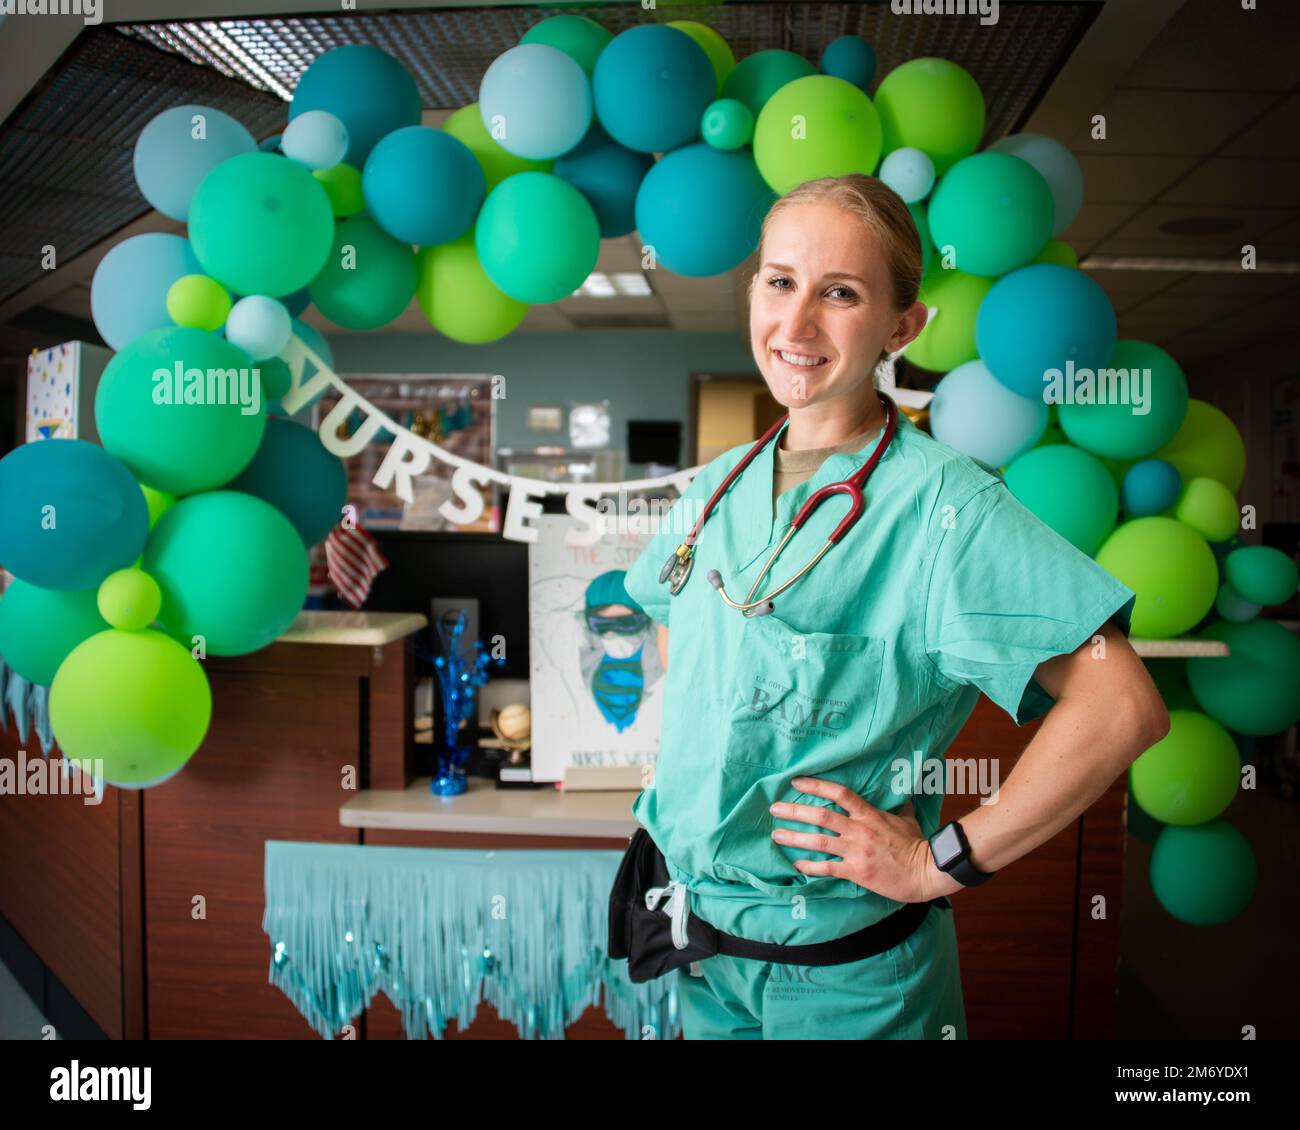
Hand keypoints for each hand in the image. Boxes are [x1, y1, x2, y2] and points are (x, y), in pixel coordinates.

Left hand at [769, 776, 950, 902]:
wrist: (926, 870)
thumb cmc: (916, 844)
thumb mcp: (906, 818)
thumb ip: (897, 806)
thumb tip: (901, 792)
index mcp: (870, 814)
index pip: (840, 793)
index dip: (816, 786)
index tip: (797, 782)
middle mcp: (859, 830)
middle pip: (821, 815)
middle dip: (795, 811)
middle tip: (774, 808)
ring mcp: (857, 851)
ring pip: (819, 841)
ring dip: (794, 837)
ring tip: (776, 834)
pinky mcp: (857, 872)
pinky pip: (828, 868)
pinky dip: (810, 866)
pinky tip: (796, 865)